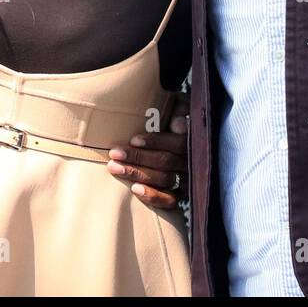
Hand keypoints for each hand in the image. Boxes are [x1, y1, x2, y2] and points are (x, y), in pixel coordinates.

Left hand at [107, 94, 188, 209]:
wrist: (179, 130)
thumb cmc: (173, 113)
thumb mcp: (179, 105)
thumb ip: (180, 110)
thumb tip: (179, 125)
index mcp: (193, 138)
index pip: (177, 143)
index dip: (156, 142)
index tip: (133, 140)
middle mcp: (193, 161)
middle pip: (166, 162)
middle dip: (138, 158)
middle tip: (114, 154)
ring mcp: (187, 179)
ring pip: (165, 179)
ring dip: (138, 174)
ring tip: (114, 168)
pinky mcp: (181, 194)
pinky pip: (170, 200)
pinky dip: (154, 197)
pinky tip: (135, 190)